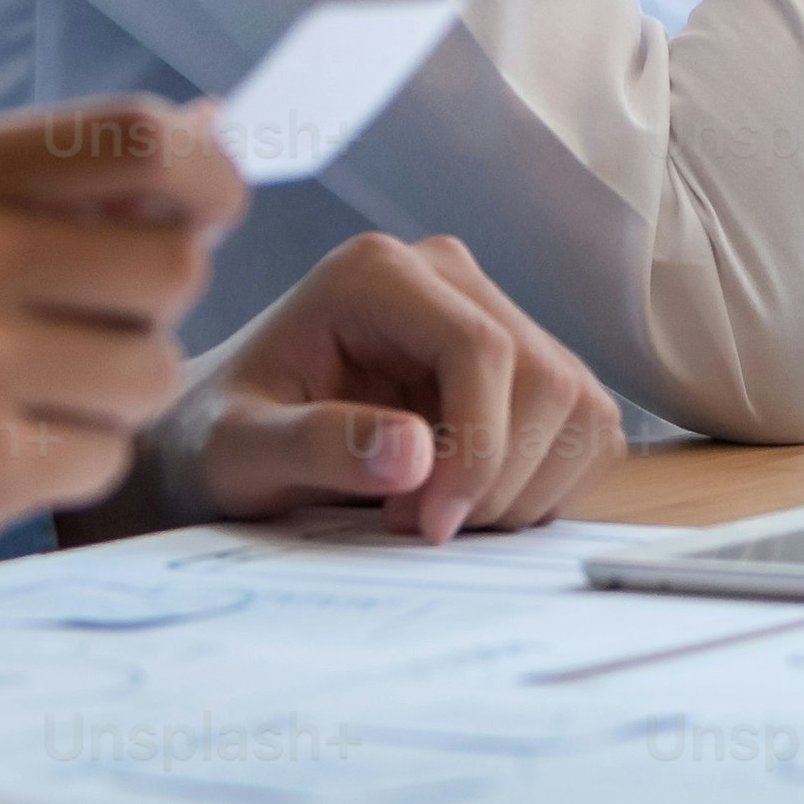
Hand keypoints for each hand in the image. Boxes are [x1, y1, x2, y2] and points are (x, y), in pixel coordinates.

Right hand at [0, 99, 235, 648]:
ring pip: (155, 370)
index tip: (214, 206)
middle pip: (173, 265)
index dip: (207, 173)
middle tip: (83, 329)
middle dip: (154, 304)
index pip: (133, 137)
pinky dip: (71, 463)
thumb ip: (54, 180)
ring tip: (20, 398)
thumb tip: (215, 131)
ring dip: (113, 394)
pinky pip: (107, 455)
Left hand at [76, 230, 627, 546]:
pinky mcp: (523, 365)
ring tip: (434, 516)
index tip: (430, 526)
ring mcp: (494, 317)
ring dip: (525, 487)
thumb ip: (316, 447)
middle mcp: (448, 278)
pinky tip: (468, 501)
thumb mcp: (238, 454)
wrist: (220, 448)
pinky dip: (544, 485)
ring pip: (579, 407)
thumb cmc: (218, 444)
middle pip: (545, 379)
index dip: (476, 448)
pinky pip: (586, 429)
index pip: (481, 347)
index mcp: (377, 273)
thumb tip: (413, 453)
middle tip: (418, 530)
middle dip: (496, 477)